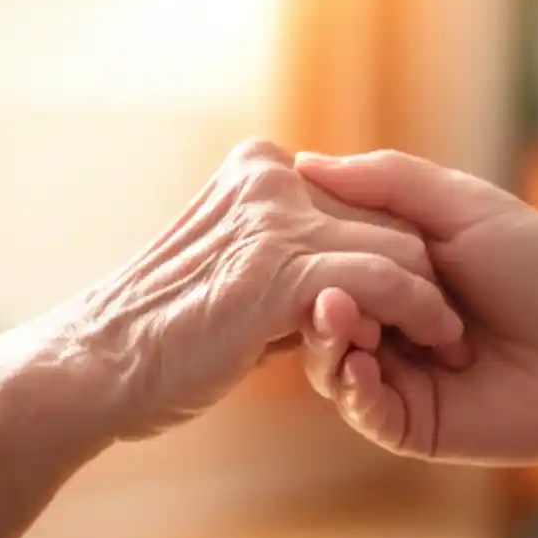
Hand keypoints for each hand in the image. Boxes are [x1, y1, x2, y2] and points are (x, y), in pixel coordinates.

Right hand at [31, 140, 464, 440]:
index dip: (397, 259)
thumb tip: (369, 248)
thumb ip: (295, 245)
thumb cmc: (162, 327)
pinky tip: (403, 353)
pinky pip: (381, 284)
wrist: (93, 368)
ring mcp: (272, 220)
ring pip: (397, 250)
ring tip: (435, 345)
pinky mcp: (277, 270)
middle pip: (390, 223)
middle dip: (424, 281)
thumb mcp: (236, 267)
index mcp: (260, 169)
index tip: (419, 309)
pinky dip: (411, 317)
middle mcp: (270, 179)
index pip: (367, 206)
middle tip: (444, 333)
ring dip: (425, 305)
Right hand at [297, 150, 537, 462]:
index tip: (283, 222)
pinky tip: (365, 362)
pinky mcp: (409, 422)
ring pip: (328, 358)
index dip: (302, 240)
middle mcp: (386, 319)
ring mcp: (395, 374)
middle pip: (316, 307)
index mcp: (393, 266)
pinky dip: (352, 385)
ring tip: (348, 317)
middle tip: (327, 286)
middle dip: (313, 293)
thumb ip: (389, 182)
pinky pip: (359, 407)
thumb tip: (303, 162)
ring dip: (330, 335)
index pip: (321, 251)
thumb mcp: (465, 207)